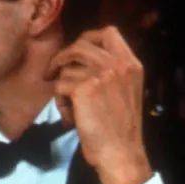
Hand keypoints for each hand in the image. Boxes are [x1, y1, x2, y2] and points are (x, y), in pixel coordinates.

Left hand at [48, 26, 152, 183]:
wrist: (119, 151)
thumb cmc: (119, 127)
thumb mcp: (126, 91)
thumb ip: (111, 72)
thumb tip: (81, 59)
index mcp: (131, 64)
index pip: (108, 32)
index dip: (87, 38)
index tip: (75, 54)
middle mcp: (118, 64)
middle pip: (80, 44)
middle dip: (63, 57)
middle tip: (54, 73)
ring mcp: (101, 74)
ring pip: (66, 66)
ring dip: (61, 84)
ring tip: (67, 104)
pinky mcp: (84, 88)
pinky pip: (59, 85)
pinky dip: (59, 102)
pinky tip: (69, 117)